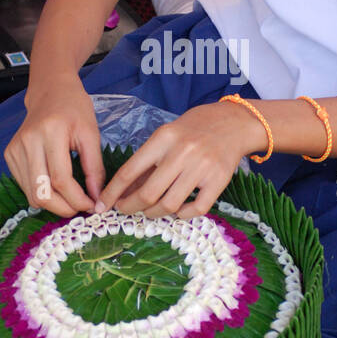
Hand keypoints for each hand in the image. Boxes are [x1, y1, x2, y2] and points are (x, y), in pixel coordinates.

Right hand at [4, 76, 104, 215]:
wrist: (50, 91)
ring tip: (70, 198)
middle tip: (80, 207)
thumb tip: (97, 200)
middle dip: (63, 208)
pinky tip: (55, 186)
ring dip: (53, 204)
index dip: (77, 199)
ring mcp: (15, 149)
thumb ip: (95, 168)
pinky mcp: (9, 155)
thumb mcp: (91, 134)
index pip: (61, 179)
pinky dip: (42, 193)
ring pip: (32, 194)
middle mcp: (28, 141)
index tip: (92, 205)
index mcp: (51, 132)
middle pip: (41, 192)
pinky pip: (25, 186)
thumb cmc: (74, 109)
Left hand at [96, 100, 262, 218]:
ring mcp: (202, 168)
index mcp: (164, 138)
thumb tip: (124, 191)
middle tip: (125, 211)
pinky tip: (177, 211)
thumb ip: (148, 161)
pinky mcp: (219, 181)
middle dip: (130, 207)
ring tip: (149, 211)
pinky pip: (196, 209)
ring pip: (170, 204)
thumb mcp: (167, 135)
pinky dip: (182, 215)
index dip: (112, 192)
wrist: (234, 122)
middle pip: (148, 193)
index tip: (102, 205)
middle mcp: (182, 153)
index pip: (130, 171)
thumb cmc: (194, 128)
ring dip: (154, 213)